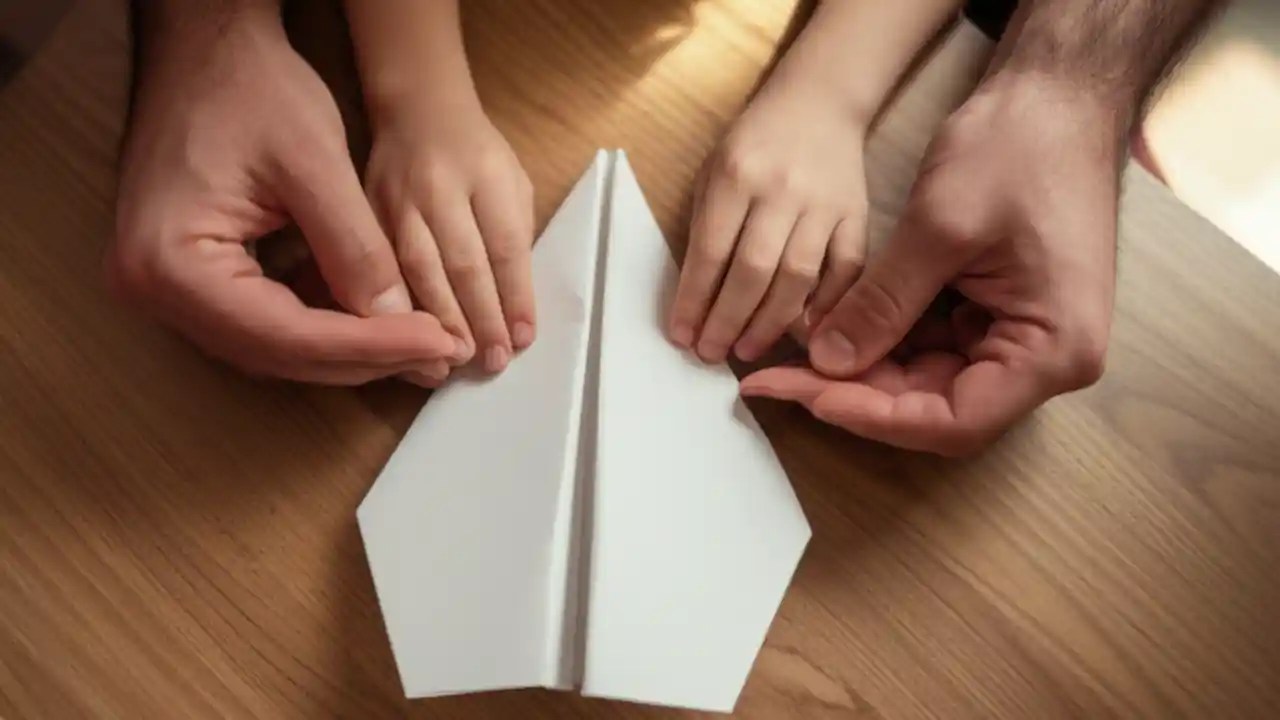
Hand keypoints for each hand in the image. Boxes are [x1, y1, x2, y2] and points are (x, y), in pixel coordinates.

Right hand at [110, 5, 464, 386]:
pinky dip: (328, 327)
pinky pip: (267, 324)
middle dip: (368, 357)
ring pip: (276, 348)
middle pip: (279, 352)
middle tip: (444, 353)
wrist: (204, 50)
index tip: (440, 343)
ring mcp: (168, 291)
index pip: (286, 333)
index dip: (371, 345)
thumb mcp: (314, 163)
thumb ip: (357, 249)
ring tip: (425, 345)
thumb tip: (405, 327)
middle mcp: (154, 291)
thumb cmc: (248, 86)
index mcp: (169, 262)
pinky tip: (383, 325)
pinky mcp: (193, 282)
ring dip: (353, 351)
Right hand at [363, 100, 533, 373]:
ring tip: (457, 358)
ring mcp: (395, 200)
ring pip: (417, 271)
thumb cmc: (477, 152)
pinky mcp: (363, 213)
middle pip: (462, 264)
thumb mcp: (512, 180)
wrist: (416, 107)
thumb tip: (513, 308)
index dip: (515, 297)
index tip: (524, 339)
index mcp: (485, 173)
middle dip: (479, 319)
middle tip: (492, 361)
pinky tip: (411, 338)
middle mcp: (438, 187)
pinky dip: (398, 307)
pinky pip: (380, 268)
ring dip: (439, 322)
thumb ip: (513, 236)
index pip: (505, 245)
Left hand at [668, 80, 867, 362]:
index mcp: (736, 175)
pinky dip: (827, 306)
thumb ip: (706, 227)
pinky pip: (846, 271)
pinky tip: (803, 333)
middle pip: (754, 272)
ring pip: (798, 278)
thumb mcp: (712, 172)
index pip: (711, 252)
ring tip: (747, 350)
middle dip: (728, 321)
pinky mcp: (858, 215)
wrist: (818, 103)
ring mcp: (824, 205)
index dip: (694, 301)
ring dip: (770, 324)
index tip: (682, 336)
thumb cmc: (753, 145)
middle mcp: (781, 191)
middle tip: (712, 354)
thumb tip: (697, 299)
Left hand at [743, 75, 1118, 454]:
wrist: (1055, 98)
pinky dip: (879, 342)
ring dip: (860, 372)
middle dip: (855, 394)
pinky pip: (930, 349)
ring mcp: (1019, 340)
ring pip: (926, 384)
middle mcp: (1044, 359)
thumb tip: (824, 362)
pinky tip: (826, 332)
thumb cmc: (1017, 149)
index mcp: (1054, 350)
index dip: (874, 415)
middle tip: (776, 378)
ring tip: (787, 359)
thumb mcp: (938, 227)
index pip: (954, 421)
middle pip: (937, 408)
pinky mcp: (994, 317)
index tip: (807, 393)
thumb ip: (882, 302)